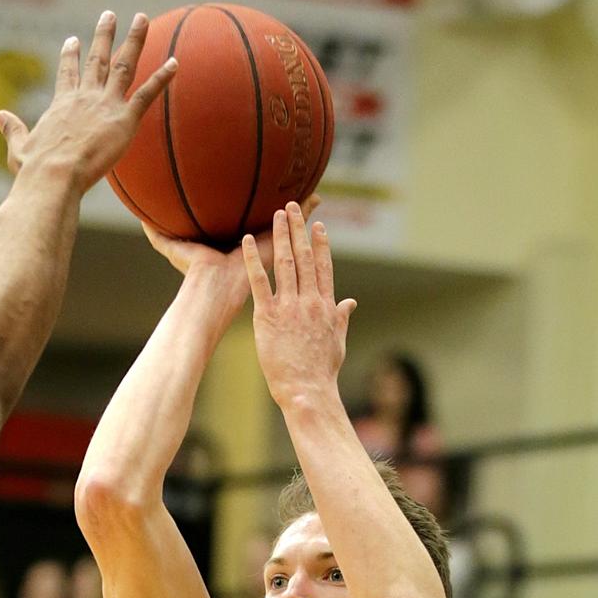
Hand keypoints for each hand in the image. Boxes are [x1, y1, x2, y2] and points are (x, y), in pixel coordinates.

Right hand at [0, 12, 176, 191]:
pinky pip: (147, 93)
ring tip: (143, 19)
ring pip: (124, 65)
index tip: (73, 40)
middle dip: (104, 35)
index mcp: (61, 103)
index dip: (71, 56)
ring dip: (135, 40)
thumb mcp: (19, 147)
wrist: (55, 176)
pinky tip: (175, 63)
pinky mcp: (124, 119)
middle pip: (97, 59)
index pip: (68, 73)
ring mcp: (106, 104)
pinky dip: (162, 77)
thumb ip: (12, 129)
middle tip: (109, 15)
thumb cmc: (35, 169)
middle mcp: (85, 96)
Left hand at [143, 194, 321, 299]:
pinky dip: (309, 208)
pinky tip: (318, 193)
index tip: (252, 183)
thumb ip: (156, 232)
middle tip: (287, 177)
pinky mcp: (277, 243)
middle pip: (265, 215)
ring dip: (296, 204)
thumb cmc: (194, 271)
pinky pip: (296, 224)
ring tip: (308, 181)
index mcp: (230, 239)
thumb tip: (140, 216)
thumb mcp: (172, 246)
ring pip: (284, 219)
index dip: (247, 202)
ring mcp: (265, 241)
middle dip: (275, 201)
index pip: (241, 216)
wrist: (215, 287)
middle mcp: (249, 238)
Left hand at [243, 202, 356, 406]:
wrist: (307, 390)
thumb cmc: (322, 372)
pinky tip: (246, 241)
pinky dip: (252, 259)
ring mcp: (289, 307)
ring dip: (280, 235)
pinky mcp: (268, 317)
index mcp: (326, 306)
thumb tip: (351, 303)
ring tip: (275, 214)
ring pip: (285, 262)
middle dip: (298, 229)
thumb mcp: (337, 342)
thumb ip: (341, 318)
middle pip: (305, 257)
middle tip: (292, 207)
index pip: (324, 267)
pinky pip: (259, 282)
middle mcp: (309, 301)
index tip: (317, 225)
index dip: (320, 244)